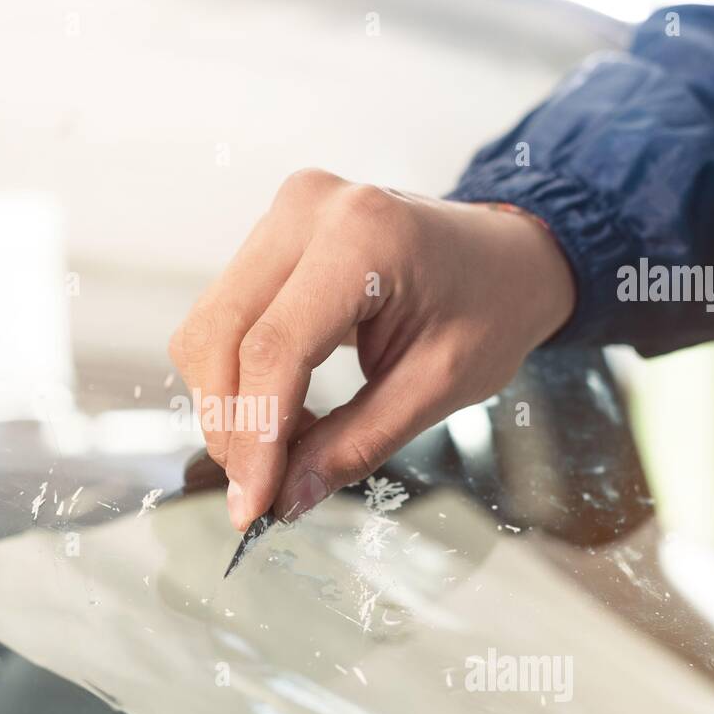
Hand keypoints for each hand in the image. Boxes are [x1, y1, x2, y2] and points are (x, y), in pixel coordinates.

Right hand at [168, 168, 574, 530]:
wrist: (506, 254)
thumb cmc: (490, 308)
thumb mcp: (437, 388)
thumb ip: (355, 444)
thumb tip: (284, 499)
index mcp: (363, 236)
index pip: (273, 347)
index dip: (254, 435)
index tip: (252, 504)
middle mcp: (307, 209)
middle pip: (220, 334)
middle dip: (230, 425)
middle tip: (260, 489)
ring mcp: (282, 213)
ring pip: (207, 328)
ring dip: (228, 403)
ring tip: (287, 442)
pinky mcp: (269, 234)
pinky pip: (221, 316)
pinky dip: (236, 376)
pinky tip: (283, 405)